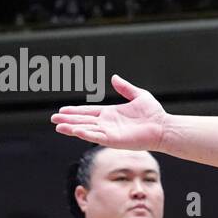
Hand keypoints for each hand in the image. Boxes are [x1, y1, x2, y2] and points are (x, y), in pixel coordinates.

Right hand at [51, 75, 167, 149]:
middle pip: (83, 121)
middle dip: (68, 120)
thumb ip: (125, 88)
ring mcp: (110, 133)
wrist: (164, 127)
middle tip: (53, 119)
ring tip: (58, 126)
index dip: (75, 111)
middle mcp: (108, 124)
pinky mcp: (115, 140)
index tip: (62, 110)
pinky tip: (75, 131)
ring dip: (72, 128)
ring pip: (87, 130)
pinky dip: (86, 134)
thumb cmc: (154, 113)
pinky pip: (97, 137)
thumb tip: (114, 77)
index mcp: (111, 113)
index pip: (88, 112)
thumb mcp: (139, 95)